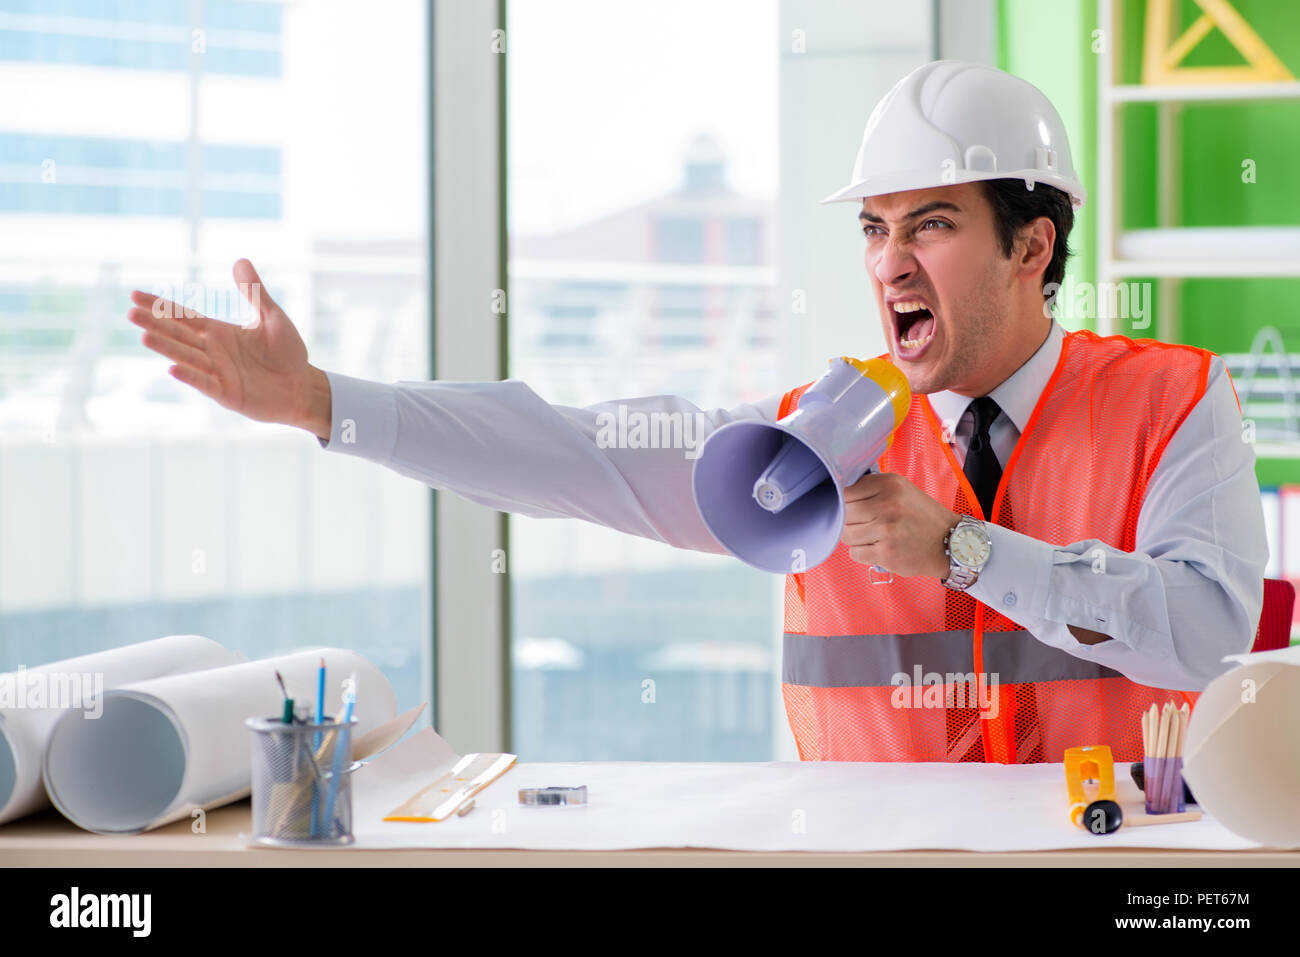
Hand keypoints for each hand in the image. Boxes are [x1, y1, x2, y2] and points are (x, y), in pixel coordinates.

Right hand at [127, 259, 330, 438]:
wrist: (302, 387)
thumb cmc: (287, 353)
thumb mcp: (272, 317)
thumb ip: (254, 292)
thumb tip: (241, 260)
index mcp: (219, 331)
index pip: (183, 316)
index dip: (160, 306)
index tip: (134, 295)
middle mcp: (213, 351)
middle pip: (179, 335)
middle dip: (155, 324)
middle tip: (129, 313)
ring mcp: (218, 372)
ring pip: (187, 357)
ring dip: (166, 348)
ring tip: (144, 336)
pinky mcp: (227, 394)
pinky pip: (205, 383)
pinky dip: (190, 377)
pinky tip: (172, 368)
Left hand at [841, 472, 958, 578]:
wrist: (950, 542)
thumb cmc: (922, 516)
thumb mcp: (901, 489)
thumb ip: (872, 487)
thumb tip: (840, 491)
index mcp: (889, 485)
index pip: (845, 493)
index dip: (846, 502)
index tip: (853, 508)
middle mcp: (887, 505)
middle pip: (844, 514)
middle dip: (850, 521)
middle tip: (865, 524)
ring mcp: (886, 530)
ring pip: (846, 535)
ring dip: (856, 538)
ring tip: (873, 536)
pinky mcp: (885, 553)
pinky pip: (854, 553)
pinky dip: (862, 553)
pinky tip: (877, 548)